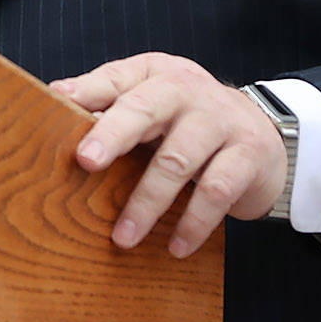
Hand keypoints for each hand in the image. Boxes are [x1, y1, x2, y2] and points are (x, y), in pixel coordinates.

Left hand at [51, 52, 286, 257]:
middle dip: (113, 134)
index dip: (88, 89)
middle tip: (86, 161)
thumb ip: (111, 104)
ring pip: (177, 159)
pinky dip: (193, 222)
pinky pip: (216, 191)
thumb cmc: (189, 123)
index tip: (58, 101)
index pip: (117, 77)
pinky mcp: (248, 155)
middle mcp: (188, 90)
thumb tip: (55, 100)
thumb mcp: (154, 106)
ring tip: (123, 238)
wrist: (265, 137)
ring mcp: (221, 120)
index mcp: (157, 74)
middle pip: (146, 108)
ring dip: (146, 202)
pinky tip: (176, 246)